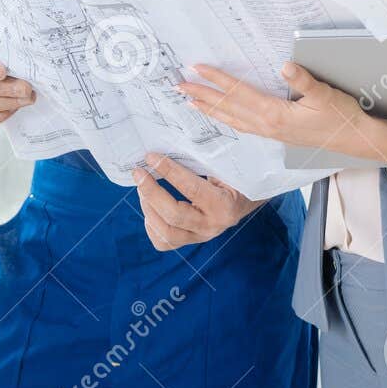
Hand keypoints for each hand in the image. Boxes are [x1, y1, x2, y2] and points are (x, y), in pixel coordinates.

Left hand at [132, 153, 261, 251]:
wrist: (248, 198)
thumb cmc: (236, 176)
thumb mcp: (226, 165)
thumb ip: (205, 159)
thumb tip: (170, 146)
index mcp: (225, 205)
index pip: (191, 189)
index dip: (169, 171)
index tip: (151, 157)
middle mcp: (213, 225)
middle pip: (173, 215)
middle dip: (151, 192)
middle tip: (138, 173)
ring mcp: (201, 236)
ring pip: (166, 234)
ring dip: (149, 210)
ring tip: (142, 189)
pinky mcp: (191, 240)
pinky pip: (164, 242)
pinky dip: (152, 226)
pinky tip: (150, 208)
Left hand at [176, 62, 386, 161]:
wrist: (354, 140)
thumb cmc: (341, 117)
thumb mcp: (325, 95)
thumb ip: (304, 80)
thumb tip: (284, 66)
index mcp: (275, 114)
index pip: (239, 93)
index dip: (217, 80)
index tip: (197, 69)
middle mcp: (267, 126)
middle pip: (228, 109)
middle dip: (202, 97)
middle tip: (178, 87)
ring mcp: (270, 133)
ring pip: (232, 120)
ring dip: (210, 110)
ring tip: (190, 103)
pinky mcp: (276, 136)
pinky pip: (243, 127)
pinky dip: (227, 120)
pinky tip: (222, 117)